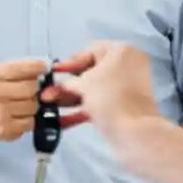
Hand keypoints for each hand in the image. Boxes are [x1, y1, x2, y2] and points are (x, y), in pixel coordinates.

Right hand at [0, 58, 45, 148]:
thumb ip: (20, 70)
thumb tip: (45, 69)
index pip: (22, 68)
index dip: (37, 67)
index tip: (44, 68)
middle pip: (32, 88)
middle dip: (35, 89)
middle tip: (31, 92)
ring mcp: (0, 112)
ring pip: (34, 106)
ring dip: (33, 106)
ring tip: (22, 105)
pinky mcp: (6, 129)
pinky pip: (31, 122)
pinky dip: (30, 120)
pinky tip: (20, 117)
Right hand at [44, 42, 161, 143]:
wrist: (133, 132)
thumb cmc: (109, 97)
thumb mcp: (83, 84)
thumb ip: (68, 82)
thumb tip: (60, 85)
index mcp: (122, 52)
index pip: (91, 50)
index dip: (70, 62)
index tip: (55, 72)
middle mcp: (126, 67)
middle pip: (91, 72)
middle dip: (67, 84)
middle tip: (49, 91)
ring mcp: (126, 88)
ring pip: (93, 90)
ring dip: (71, 98)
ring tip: (50, 105)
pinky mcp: (123, 108)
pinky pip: (99, 104)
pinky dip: (82, 110)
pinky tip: (61, 121)